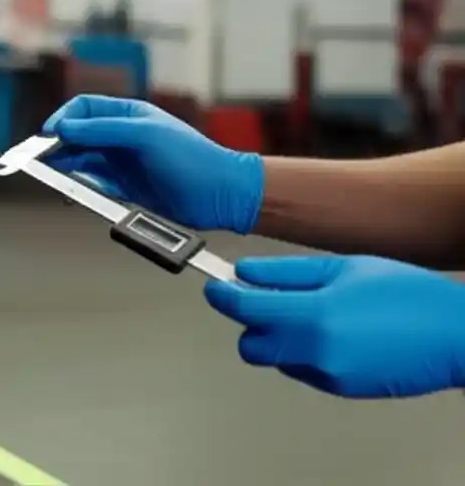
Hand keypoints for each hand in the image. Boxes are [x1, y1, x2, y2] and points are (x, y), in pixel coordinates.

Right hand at [42, 95, 262, 232]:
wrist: (220, 195)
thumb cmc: (191, 159)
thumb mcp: (145, 135)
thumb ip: (103, 130)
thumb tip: (66, 127)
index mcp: (128, 114)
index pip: (84, 108)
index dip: (64, 118)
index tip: (50, 134)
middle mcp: (122, 136)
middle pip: (78, 136)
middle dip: (59, 145)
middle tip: (41, 159)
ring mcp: (122, 163)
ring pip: (82, 161)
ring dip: (66, 168)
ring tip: (54, 177)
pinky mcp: (124, 188)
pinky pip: (93, 184)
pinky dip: (80, 187)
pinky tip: (73, 192)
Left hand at [206, 256, 464, 397]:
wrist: (455, 335)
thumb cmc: (409, 295)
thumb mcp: (343, 268)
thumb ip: (285, 273)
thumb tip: (244, 273)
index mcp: (314, 315)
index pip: (243, 310)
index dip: (222, 296)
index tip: (215, 287)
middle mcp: (315, 351)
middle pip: (250, 344)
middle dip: (251, 323)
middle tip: (269, 300)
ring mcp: (327, 374)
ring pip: (275, 358)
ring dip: (279, 338)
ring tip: (317, 313)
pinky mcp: (339, 388)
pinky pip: (303, 368)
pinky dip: (306, 352)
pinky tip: (337, 333)